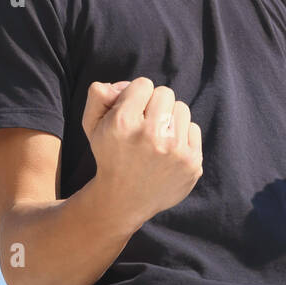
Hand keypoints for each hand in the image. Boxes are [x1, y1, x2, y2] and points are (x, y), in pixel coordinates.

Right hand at [82, 77, 202, 228]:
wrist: (123, 200)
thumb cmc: (110, 156)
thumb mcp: (92, 125)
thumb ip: (99, 95)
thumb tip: (122, 85)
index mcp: (123, 123)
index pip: (143, 84)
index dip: (135, 97)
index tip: (130, 114)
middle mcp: (150, 136)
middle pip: (165, 93)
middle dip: (154, 106)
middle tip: (143, 126)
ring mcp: (174, 151)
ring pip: (181, 108)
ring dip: (169, 119)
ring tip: (156, 138)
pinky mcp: (192, 162)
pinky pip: (193, 128)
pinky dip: (182, 136)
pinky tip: (167, 152)